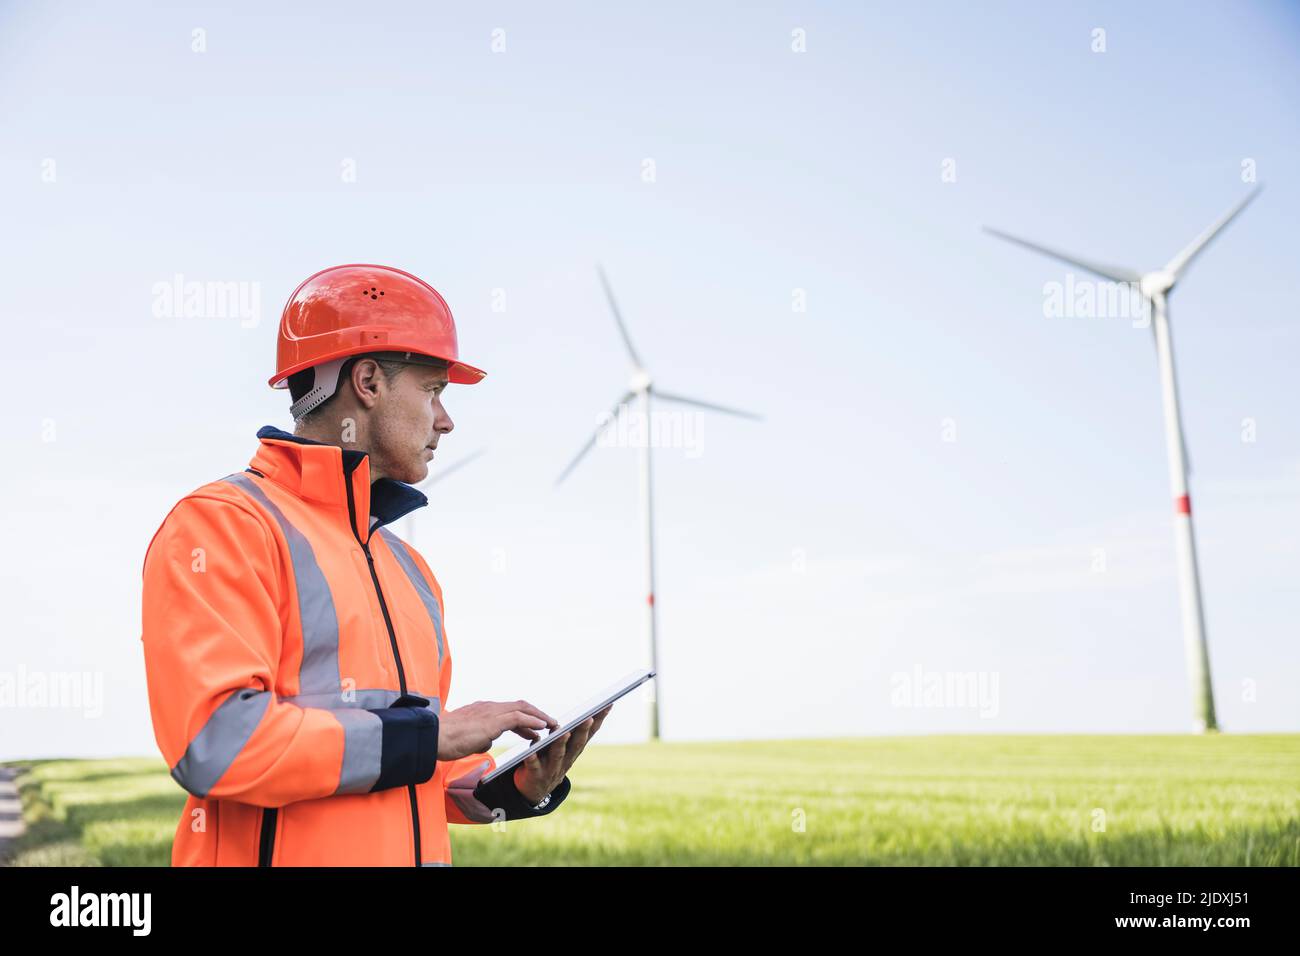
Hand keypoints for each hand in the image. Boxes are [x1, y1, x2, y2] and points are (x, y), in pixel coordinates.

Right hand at [437, 699, 556, 760]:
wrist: (432, 738)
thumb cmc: (444, 741)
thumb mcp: (466, 739)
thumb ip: (479, 737)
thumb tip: (487, 741)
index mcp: (482, 710)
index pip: (508, 710)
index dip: (524, 718)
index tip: (535, 725)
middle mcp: (488, 707)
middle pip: (519, 706)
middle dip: (536, 714)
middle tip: (549, 723)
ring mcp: (490, 712)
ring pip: (522, 709)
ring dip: (540, 716)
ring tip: (552, 725)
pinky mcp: (492, 721)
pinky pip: (518, 718)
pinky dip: (532, 721)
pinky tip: (542, 727)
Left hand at [512, 703, 612, 803]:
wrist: (535, 791)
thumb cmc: (549, 762)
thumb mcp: (562, 748)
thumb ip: (568, 732)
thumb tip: (582, 712)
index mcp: (573, 751)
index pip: (588, 734)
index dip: (599, 720)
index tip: (607, 705)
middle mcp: (566, 760)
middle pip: (576, 744)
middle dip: (583, 730)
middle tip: (589, 717)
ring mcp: (552, 768)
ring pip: (558, 754)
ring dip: (561, 743)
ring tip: (564, 731)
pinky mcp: (536, 775)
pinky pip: (534, 766)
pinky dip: (533, 759)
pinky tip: (531, 752)